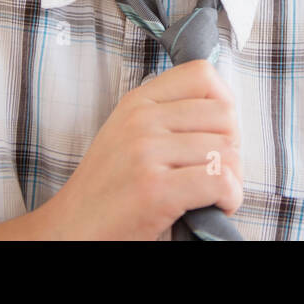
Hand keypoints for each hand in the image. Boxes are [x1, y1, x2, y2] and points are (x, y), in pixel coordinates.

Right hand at [30, 58, 242, 239]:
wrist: (71, 229)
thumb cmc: (110, 188)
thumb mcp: (129, 134)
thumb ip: (168, 114)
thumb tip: (225, 108)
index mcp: (138, 101)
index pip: (202, 74)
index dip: (224, 101)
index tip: (220, 130)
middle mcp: (141, 120)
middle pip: (224, 113)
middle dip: (233, 144)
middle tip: (219, 170)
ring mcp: (146, 153)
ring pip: (226, 150)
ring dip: (233, 176)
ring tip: (216, 192)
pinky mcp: (155, 190)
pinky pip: (219, 180)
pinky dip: (230, 196)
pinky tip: (219, 205)